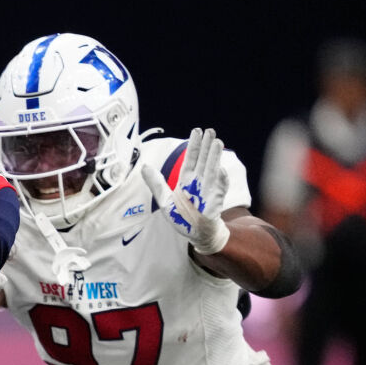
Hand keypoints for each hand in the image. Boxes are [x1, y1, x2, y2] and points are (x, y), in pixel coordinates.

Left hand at [139, 127, 229, 254]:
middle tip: (210, 130)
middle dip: (206, 146)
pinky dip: (220, 179)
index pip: (191, 159)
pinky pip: (219, 188)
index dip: (194, 145)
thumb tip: (144, 166)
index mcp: (187, 180)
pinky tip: (221, 169)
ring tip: (217, 142)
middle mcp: (199, 182)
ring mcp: (208, 190)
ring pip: (212, 169)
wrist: (196, 234)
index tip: (197, 131)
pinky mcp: (215, 201)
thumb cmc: (182, 218)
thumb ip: (156, 184)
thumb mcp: (164, 200)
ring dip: (215, 157)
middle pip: (203, 160)